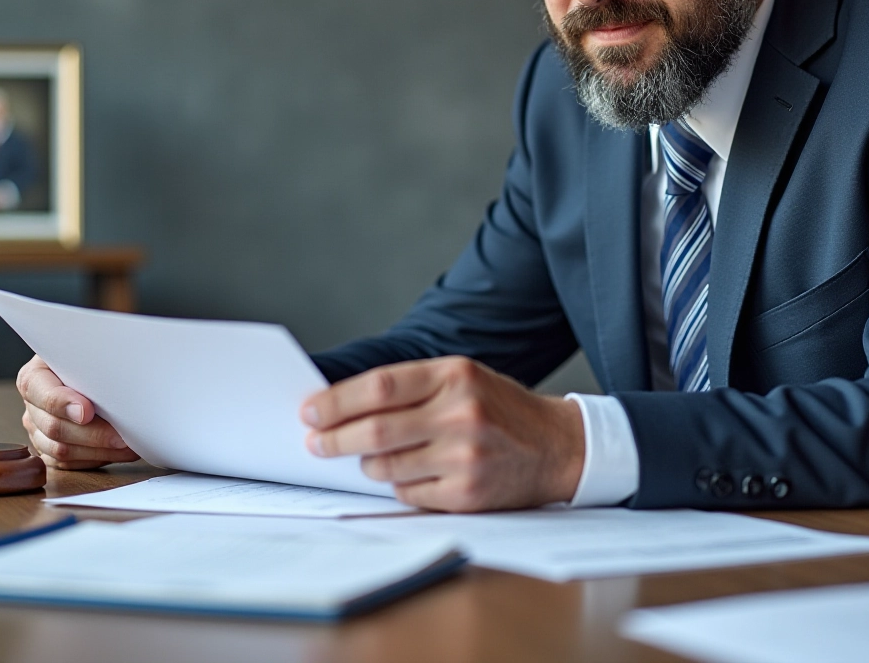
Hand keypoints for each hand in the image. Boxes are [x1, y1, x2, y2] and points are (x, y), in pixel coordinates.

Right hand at [16, 355, 139, 470]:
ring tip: (128, 446)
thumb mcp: (85, 351)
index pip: (43, 394)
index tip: (87, 411)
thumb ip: (91, 360)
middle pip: (54, 428)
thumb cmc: (87, 358)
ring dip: (99, 451)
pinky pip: (69, 463)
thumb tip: (112, 371)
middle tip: (122, 436)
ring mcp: (38, 429)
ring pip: (61, 451)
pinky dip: (96, 459)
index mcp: (34, 377)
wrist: (86, 369)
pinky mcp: (50, 449)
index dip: (64, 404)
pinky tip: (119, 452)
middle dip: (93, 434)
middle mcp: (32, 405)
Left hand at [301, 356, 583, 511]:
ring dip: (366, 465)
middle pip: (375, 430)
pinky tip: (411, 474)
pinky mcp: (467, 494)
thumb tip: (342, 405)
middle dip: (334, 439)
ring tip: (367, 458)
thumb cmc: (500, 409)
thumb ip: (412, 387)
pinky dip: (399, 485)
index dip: (336, 400)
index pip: (380, 386)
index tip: (309, 410)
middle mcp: (461, 413)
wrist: (558, 447)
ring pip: (386, 466)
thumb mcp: (464, 379)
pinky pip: (408, 493)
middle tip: (314, 443)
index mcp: (456, 375)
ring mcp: (465, 456)